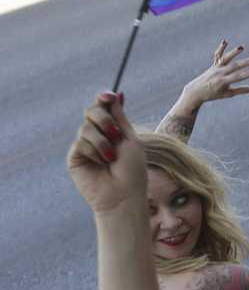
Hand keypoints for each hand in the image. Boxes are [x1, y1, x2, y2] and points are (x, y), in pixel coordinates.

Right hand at [68, 92, 143, 213]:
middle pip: (91, 111)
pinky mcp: (75, 157)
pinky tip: (101, 164)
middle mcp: (98, 135)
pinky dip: (94, 151)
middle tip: (114, 133)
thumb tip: (116, 94)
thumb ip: (120, 118)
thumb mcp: (130, 140)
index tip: (108, 96)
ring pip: (86, 128)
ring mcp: (85, 146)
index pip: (104, 108)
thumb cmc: (132, 170)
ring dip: (102, 142)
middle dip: (103, 119)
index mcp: (113, 130)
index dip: (104, 99)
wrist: (123, 194)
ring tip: (111, 158)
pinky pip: (80, 143)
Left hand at [179, 40, 248, 108]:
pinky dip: (221, 48)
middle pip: (234, 66)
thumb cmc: (214, 94)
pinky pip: (217, 55)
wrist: (196, 91)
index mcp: (223, 82)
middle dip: (246, 62)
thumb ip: (243, 90)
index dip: (247, 75)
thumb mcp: (229, 94)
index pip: (237, 77)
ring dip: (234, 52)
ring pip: (225, 58)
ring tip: (242, 47)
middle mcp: (219, 73)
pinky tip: (225, 41)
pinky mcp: (214, 65)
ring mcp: (216, 68)